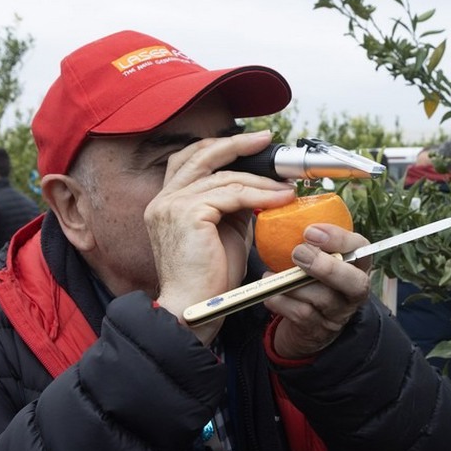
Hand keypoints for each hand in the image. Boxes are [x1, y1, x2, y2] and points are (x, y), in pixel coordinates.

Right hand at [149, 131, 295, 343]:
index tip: (251, 143)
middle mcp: (164, 200)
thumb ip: (233, 208)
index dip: (219, 147)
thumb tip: (257, 191)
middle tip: (266, 140)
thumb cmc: (209, 280)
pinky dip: (260, 195)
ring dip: (260, 180)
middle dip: (237, 144)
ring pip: (224, 177)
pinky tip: (279, 199)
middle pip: (201, 155)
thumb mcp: (224, 234)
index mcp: (166, 204)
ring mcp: (172, 204)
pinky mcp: (188, 213)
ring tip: (286, 187)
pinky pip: (232, 194)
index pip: (189, 161)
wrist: (193, 309)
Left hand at [265, 223, 371, 358]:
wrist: (305, 326)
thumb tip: (280, 200)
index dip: (339, 239)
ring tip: (272, 275)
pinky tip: (270, 294)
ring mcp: (339, 314)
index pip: (361, 248)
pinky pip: (301, 315)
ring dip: (293, 285)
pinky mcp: (320, 331)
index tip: (311, 230)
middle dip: (326, 267)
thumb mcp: (319, 256)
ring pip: (322, 299)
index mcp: (357, 264)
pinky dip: (281, 302)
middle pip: (354, 282)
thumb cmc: (310, 279)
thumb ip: (311, 238)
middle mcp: (355, 290)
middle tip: (298, 252)